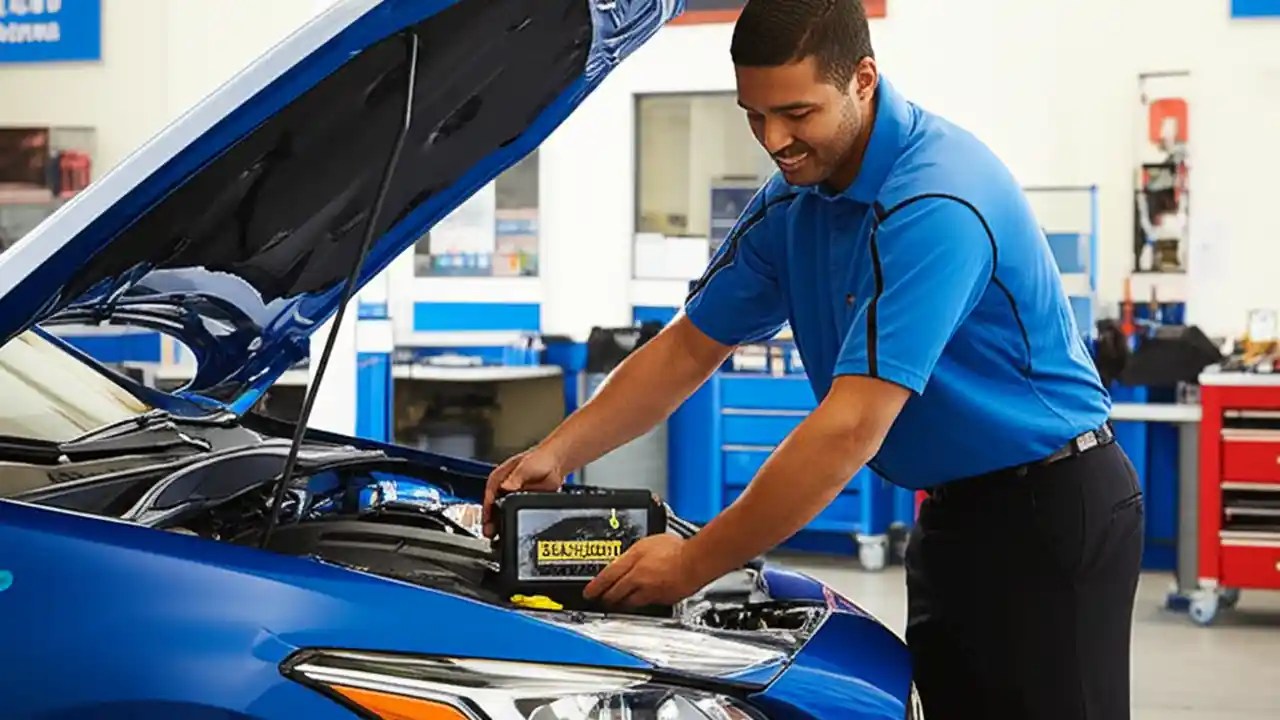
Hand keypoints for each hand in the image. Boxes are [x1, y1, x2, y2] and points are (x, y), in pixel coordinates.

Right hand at [482, 445, 564, 537]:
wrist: (557, 462)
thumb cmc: (540, 459)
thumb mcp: (524, 468)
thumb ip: (515, 479)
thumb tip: (506, 488)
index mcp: (499, 478)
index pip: (488, 498)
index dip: (487, 512)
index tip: (487, 523)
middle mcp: (504, 488)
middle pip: (494, 508)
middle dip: (493, 522)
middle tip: (491, 533)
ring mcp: (514, 496)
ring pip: (505, 513)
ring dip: (503, 523)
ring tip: (501, 535)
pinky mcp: (524, 502)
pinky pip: (518, 513)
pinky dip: (516, 520)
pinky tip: (517, 526)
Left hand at [583, 534, 702, 608]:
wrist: (696, 562)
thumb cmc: (677, 549)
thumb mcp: (648, 543)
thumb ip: (633, 553)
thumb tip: (624, 560)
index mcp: (633, 561)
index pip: (607, 576)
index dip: (595, 586)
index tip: (588, 593)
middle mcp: (638, 579)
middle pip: (615, 593)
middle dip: (606, 598)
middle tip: (600, 600)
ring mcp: (650, 592)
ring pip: (628, 602)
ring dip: (620, 604)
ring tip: (616, 604)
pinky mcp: (661, 600)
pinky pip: (644, 604)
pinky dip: (638, 603)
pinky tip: (639, 601)